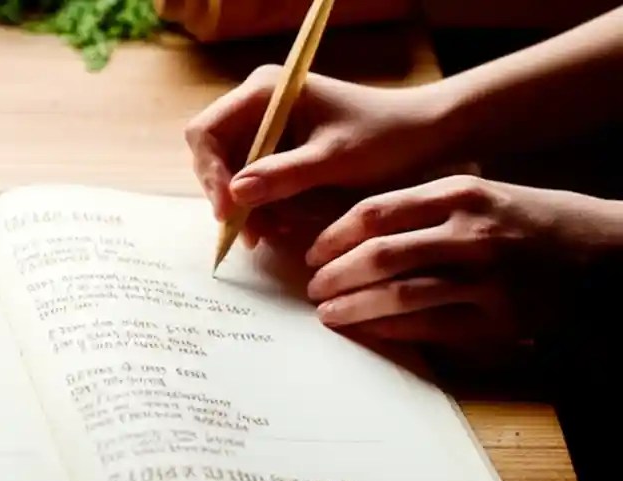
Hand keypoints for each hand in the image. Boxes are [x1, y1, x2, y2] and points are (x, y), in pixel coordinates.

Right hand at [185, 66, 457, 246]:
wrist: (427, 135)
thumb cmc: (387, 137)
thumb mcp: (334, 159)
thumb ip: (283, 174)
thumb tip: (234, 194)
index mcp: (266, 92)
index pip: (207, 132)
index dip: (210, 173)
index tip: (229, 210)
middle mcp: (259, 105)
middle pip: (215, 155)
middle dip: (229, 197)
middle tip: (252, 234)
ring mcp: (269, 128)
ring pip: (233, 174)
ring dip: (248, 208)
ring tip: (274, 233)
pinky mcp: (281, 149)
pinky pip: (255, 182)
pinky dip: (264, 207)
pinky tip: (283, 224)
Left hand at [305, 175, 622, 346]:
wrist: (605, 253)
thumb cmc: (530, 222)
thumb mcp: (481, 195)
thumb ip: (424, 208)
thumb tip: (354, 230)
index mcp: (461, 193)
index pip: (376, 211)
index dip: (334, 234)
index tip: (313, 251)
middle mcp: (471, 232)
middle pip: (379, 254)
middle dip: (335, 274)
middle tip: (312, 285)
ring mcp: (486, 277)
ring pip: (398, 294)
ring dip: (353, 306)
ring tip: (327, 311)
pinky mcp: (498, 317)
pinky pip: (428, 325)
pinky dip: (389, 328)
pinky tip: (365, 328)